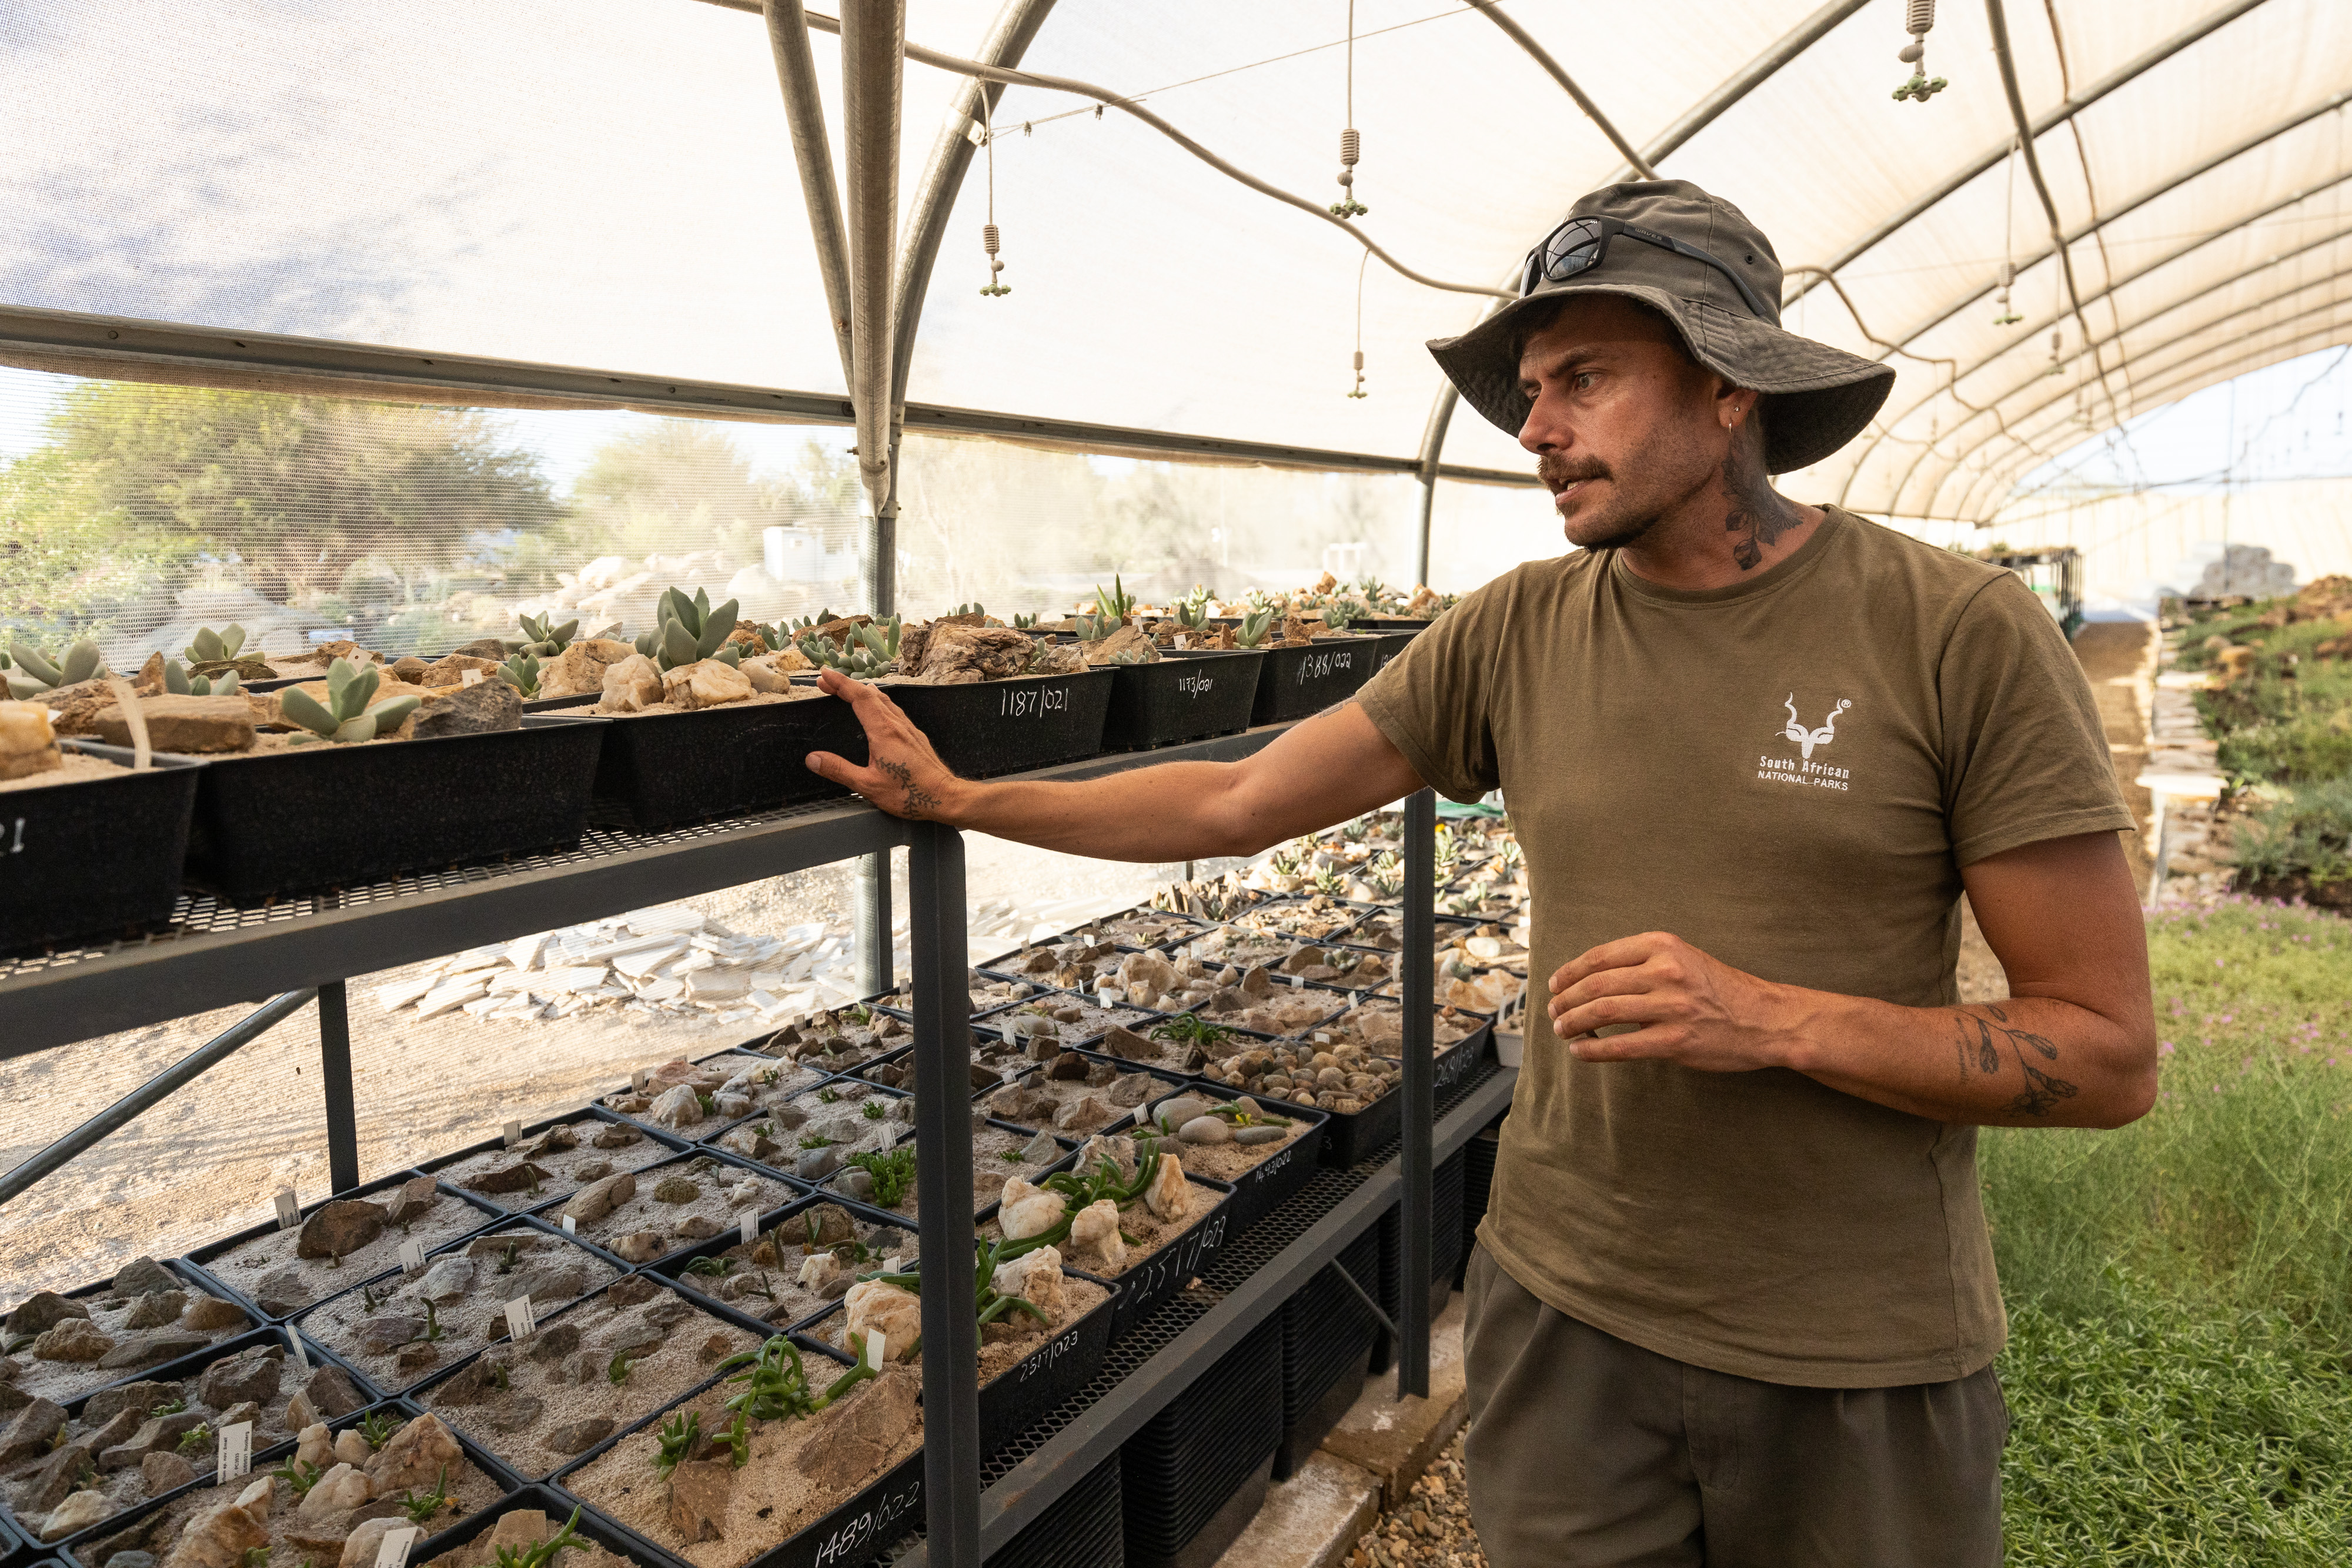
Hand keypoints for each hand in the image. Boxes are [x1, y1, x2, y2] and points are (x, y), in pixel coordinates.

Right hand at [803, 667, 964, 821]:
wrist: (946, 797)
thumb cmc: (910, 794)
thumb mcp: (868, 785)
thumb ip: (839, 770)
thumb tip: (813, 759)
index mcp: (884, 731)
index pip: (859, 697)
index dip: (841, 683)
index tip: (825, 674)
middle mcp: (897, 724)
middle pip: (870, 694)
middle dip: (847, 685)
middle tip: (828, 683)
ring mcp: (909, 729)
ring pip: (885, 700)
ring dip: (864, 691)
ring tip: (848, 691)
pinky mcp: (916, 737)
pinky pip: (894, 710)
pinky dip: (879, 702)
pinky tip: (878, 709)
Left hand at [1546, 932, 1792, 1072]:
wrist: (1765, 1019)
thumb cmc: (1720, 990)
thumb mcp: (1683, 958)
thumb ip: (1642, 962)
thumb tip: (1589, 979)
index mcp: (1663, 945)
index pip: (1600, 956)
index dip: (1569, 972)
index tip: (1554, 985)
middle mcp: (1665, 971)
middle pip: (1596, 985)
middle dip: (1565, 1000)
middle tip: (1552, 1011)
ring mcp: (1671, 1006)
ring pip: (1602, 1012)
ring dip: (1572, 1022)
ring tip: (1561, 1029)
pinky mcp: (1676, 1040)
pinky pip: (1621, 1046)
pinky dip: (1593, 1049)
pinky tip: (1581, 1051)